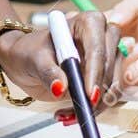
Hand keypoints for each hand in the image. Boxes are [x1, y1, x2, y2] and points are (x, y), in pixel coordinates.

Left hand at [0, 11, 122, 121]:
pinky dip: (92, 109)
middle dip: (98, 93)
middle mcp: (103, 37)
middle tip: (82, 110)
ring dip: (95, 105)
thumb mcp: (35, 59)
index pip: (97, 49)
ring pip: (112, 85)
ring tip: (68, 114)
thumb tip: (61, 88)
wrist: (25, 61)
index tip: (89, 95)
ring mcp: (106, 58)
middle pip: (110, 68)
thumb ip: (49, 72)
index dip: (95, 73)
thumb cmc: (29, 51)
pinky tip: (71, 114)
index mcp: (88, 23)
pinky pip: (106, 96)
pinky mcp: (104, 77)